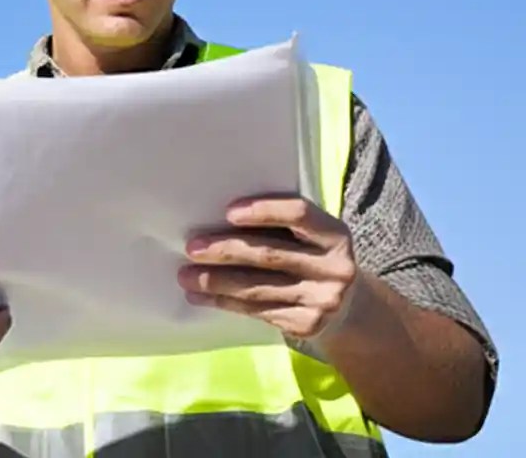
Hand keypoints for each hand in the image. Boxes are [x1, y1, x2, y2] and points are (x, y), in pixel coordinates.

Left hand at [179, 196, 360, 341]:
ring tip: (184, 276)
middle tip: (192, 247)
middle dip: (225, 250)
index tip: (228, 211)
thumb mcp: (311, 238)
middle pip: (269, 254)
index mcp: (335, 234)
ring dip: (215, 282)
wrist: (349, 310)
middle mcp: (334, 267)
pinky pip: (256, 310)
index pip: (299, 214)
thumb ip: (280, 226)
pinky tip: (200, 296)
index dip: (263, 211)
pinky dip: (223, 302)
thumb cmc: (313, 259)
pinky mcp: (307, 324)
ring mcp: (323, 299)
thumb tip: (214, 218)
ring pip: (257, 288)